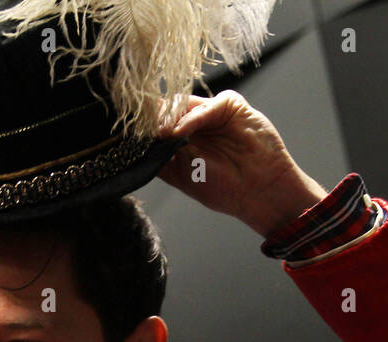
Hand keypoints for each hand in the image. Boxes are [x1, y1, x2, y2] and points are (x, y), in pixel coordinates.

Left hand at [154, 91, 327, 237]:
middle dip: (153, 117)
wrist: (260, 192)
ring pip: (183, 103)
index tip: (127, 130)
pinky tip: (181, 131)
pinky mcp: (230, 107)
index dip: (142, 124)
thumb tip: (138, 136)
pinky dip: (193, 115)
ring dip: (170, 116)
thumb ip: (160, 152)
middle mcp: (192, 124)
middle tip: (142, 128)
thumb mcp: (181, 174)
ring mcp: (210, 114)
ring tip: (161, 132)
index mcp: (177, 141)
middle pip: (165, 108)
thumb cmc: (222, 189)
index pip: (154, 123)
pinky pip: (208, 103)